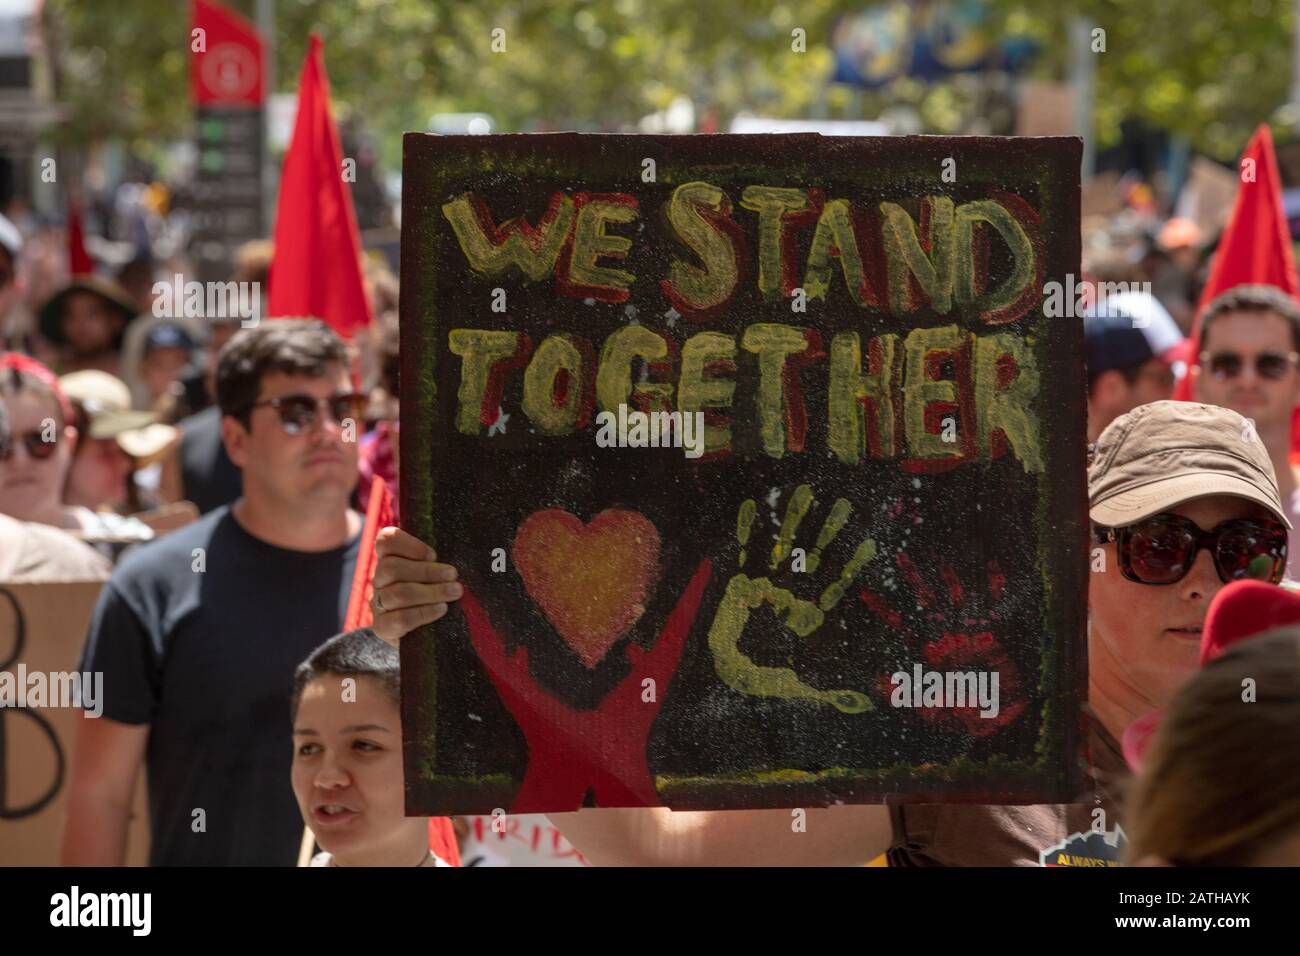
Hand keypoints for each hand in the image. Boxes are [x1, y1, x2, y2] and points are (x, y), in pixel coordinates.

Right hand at [370, 527, 462, 645]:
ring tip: (454, 592)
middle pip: (391, 568)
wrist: (432, 632)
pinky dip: (423, 613)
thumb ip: (440, 561)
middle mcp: (379, 580)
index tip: (433, 555)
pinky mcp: (382, 628)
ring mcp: (378, 604)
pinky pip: (399, 619)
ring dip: (430, 592)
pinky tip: (441, 609)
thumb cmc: (439, 593)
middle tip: (453, 575)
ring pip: (396, 593)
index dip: (408, 545)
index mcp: (390, 559)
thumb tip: (460, 552)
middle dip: (427, 571)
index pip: (386, 541)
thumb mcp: (439, 572)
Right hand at [707, 485, 875, 712]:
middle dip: (828, 530)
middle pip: (814, 556)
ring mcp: (764, 584)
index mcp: (810, 614)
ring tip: (802, 491)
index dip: (853, 563)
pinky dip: (748, 529)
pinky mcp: (736, 581)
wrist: (719, 684)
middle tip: (842, 501)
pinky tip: (753, 505)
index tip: (871, 541)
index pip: (837, 584)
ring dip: (793, 521)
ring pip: (783, 547)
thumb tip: (862, 703)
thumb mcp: (801, 691)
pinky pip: (743, 552)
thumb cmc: (760, 685)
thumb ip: (831, 694)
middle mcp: (790, 593)